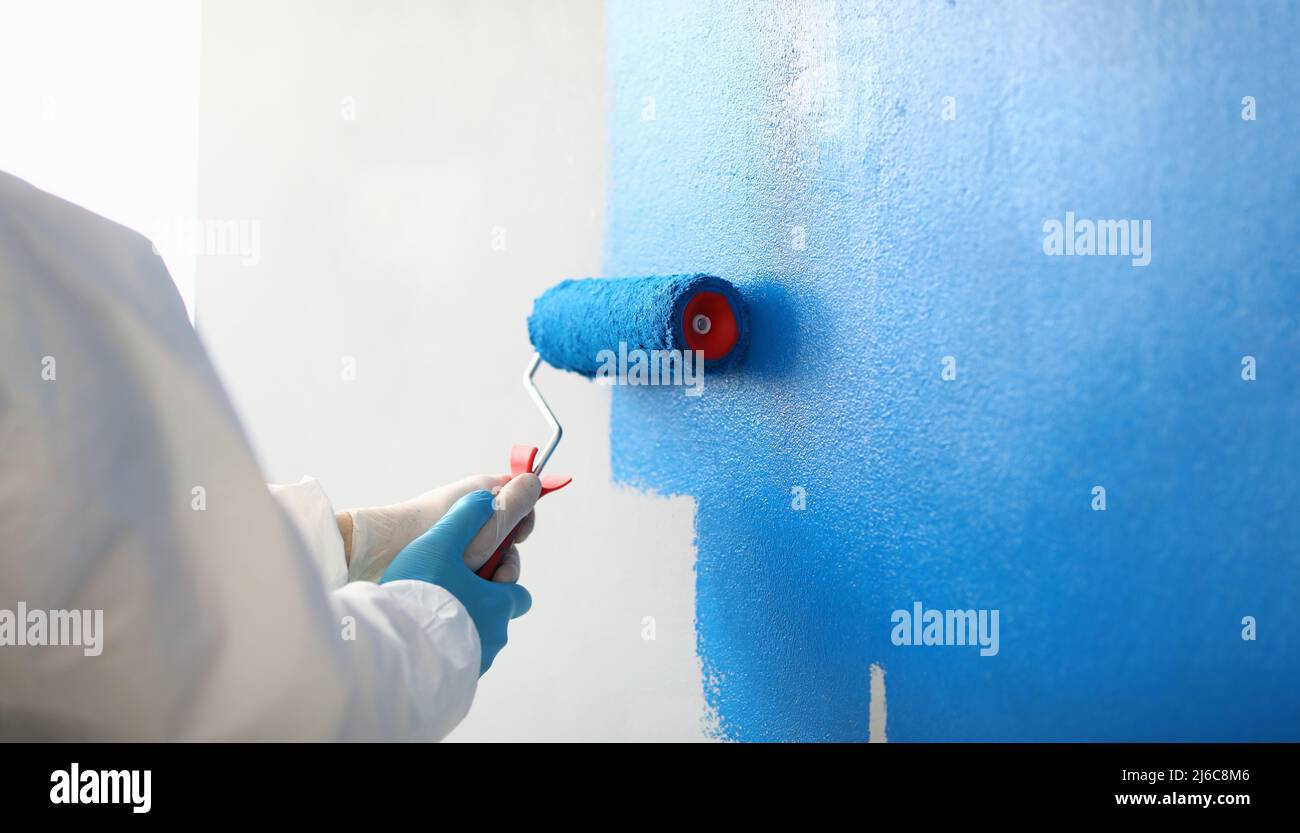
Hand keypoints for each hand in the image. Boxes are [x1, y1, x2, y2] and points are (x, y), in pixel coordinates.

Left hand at [340, 474, 537, 581]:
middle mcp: (472, 515)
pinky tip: (468, 591)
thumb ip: (517, 500)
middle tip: (498, 571)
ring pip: (493, 557)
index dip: (523, 518)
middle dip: (507, 556)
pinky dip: (475, 582)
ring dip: (492, 573)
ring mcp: (459, 539)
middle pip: (508, 535)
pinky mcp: (448, 560)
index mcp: (482, 494)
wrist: (387, 550)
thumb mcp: (487, 515)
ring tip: (479, 585)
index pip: (518, 500)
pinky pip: (474, 571)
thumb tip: (537, 480)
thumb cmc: (435, 529)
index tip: (519, 534)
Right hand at [379, 489, 536, 674]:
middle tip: (447, 588)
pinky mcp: (454, 680)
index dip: (501, 577)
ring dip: (460, 624)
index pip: (518, 592)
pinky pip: (456, 659)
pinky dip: (444, 647)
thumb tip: (488, 498)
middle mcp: (494, 637)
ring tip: (428, 612)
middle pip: (496, 615)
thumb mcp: (441, 541)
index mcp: (500, 605)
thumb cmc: (419, 592)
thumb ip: (467, 515)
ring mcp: (476, 663)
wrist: (391, 648)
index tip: (476, 569)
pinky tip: (420, 635)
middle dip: (478, 602)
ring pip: (476, 637)